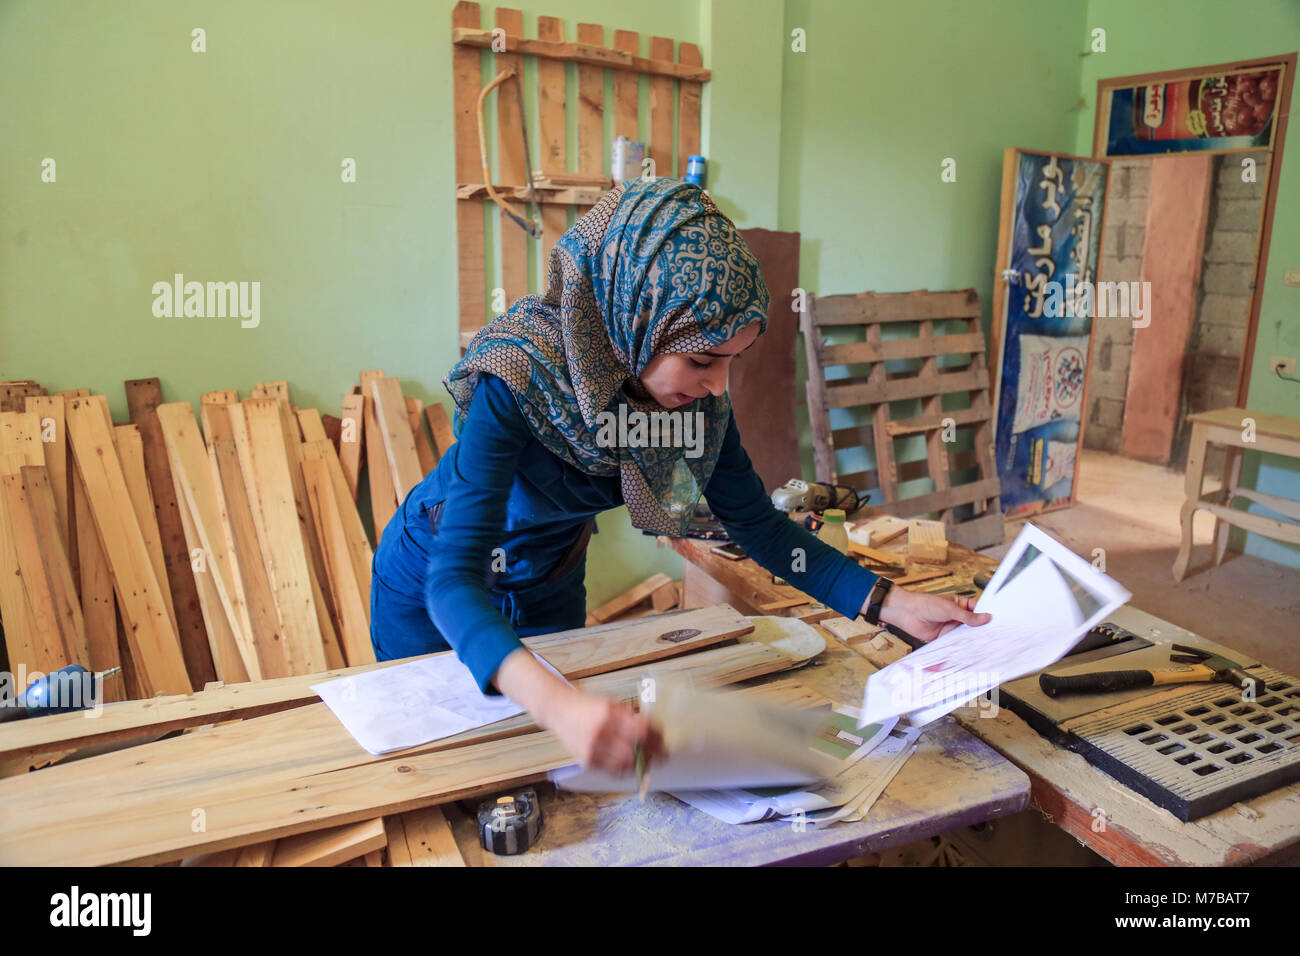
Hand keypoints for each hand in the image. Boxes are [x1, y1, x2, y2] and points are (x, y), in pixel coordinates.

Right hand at [545, 687, 666, 775]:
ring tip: (647, 760)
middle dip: (652, 755)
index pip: (642, 731)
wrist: (558, 709)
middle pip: (636, 751)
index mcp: (609, 714)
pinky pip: (612, 770)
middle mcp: (600, 732)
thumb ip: (630, 717)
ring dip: (640, 764)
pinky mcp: (586, 760)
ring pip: (625, 765)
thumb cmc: (585, 705)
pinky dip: (625, 768)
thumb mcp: (611, 703)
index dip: (657, 739)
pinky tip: (630, 763)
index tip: (663, 741)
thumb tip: (653, 731)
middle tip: (660, 754)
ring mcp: (592, 748)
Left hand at [874, 586, 990, 641]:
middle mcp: (957, 616)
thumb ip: (967, 616)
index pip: (978, 610)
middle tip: (995, 637)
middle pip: (973, 625)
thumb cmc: (925, 604)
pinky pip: (955, 643)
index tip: (999, 622)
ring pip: (965, 635)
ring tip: (986, 646)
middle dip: (982, 630)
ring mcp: (951, 627)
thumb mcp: (949, 608)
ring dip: (972, 640)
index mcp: (961, 604)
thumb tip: (985, 618)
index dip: (987, 616)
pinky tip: (969, 651)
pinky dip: (960, 647)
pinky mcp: (944, 638)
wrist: (906, 613)